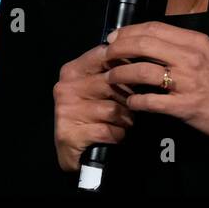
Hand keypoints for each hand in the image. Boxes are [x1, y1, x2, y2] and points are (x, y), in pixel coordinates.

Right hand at [53, 42, 136, 171]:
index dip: (126, 63)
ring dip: (125, 118)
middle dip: (128, 96)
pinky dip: (118, 134)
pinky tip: (115, 135)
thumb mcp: (100, 87)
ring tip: (123, 122)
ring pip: (113, 108)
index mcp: (72, 70)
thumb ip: (113, 69)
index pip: (104, 54)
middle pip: (112, 82)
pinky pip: (108, 130)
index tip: (137, 72)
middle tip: (131, 105)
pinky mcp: (70, 134)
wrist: (77, 153)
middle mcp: (66, 87)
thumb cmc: (94, 114)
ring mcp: (66, 111)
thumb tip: (141, 54)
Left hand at [101, 21, 208, 138]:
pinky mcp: (183, 106)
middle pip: (144, 45)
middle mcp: (189, 58)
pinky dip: (135, 101)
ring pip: (142, 72)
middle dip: (119, 48)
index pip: (155, 28)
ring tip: (111, 77)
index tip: (115, 36)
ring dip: (121, 74)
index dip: (130, 31)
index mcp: (195, 41)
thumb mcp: (208, 52)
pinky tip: (130, 102)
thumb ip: (183, 44)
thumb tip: (152, 40)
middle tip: (107, 54)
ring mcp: (186, 82)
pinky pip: (151, 102)